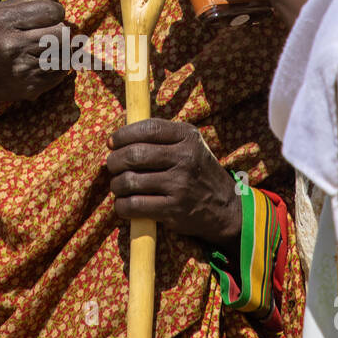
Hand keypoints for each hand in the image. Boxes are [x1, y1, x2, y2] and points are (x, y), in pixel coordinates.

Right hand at [0, 0, 70, 110]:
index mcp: (5, 21)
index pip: (53, 11)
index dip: (55, 11)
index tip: (47, 15)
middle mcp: (14, 45)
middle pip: (62, 32)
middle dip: (59, 30)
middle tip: (47, 32)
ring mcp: (23, 69)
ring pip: (65, 53)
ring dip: (61, 49)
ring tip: (46, 47)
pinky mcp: (30, 87)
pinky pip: (61, 73)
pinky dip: (57, 66)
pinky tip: (42, 62)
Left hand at [107, 118, 242, 249]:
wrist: (225, 208)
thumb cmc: (198, 172)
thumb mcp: (190, 145)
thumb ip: (161, 137)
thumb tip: (118, 139)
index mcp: (187, 137)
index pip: (147, 129)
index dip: (123, 135)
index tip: (112, 143)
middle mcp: (184, 158)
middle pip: (133, 155)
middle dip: (114, 161)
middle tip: (113, 166)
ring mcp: (179, 184)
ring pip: (129, 181)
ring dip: (116, 185)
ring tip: (120, 186)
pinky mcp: (173, 209)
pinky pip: (134, 205)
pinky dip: (122, 206)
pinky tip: (125, 205)